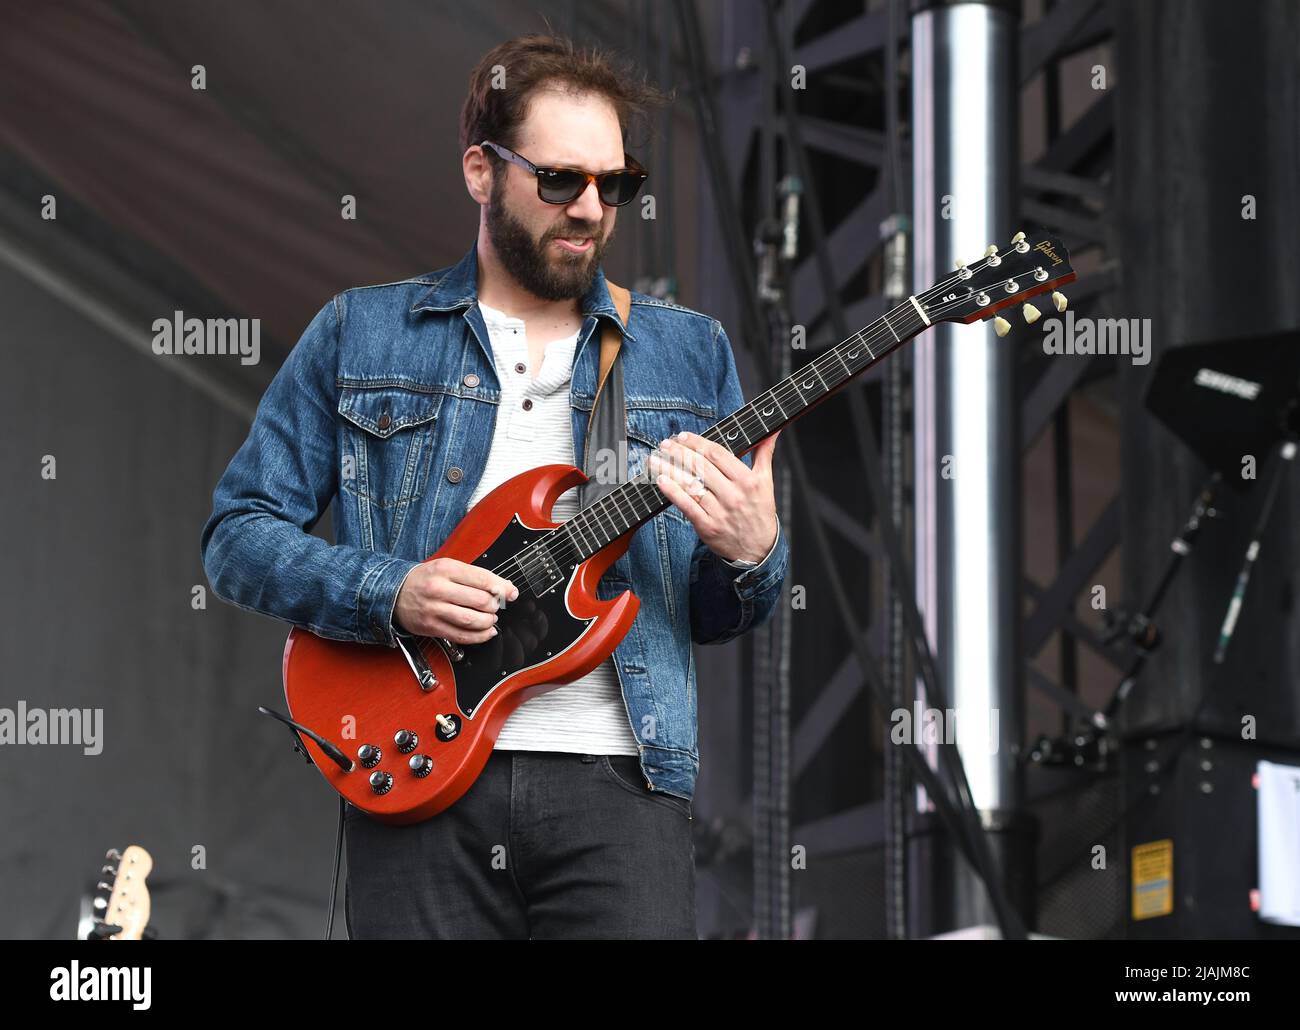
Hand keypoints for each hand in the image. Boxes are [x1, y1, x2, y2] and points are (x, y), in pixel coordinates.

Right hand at [394, 558, 517, 642]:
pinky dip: (479, 636)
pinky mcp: (431, 627)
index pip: (482, 579)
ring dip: (488, 622)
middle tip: (495, 606)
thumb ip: (476, 577)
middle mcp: (439, 589)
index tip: (510, 593)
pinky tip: (486, 632)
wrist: (394, 592)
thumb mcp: (448, 568)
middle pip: (479, 600)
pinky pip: (461, 636)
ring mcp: (434, 609)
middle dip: (494, 605)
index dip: (501, 588)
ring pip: (471, 620)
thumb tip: (506, 588)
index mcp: (445, 569)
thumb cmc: (425, 579)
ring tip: (490, 618)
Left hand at [649, 430, 780, 564]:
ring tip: (655, 459)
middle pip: (702, 467)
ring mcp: (720, 512)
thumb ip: (765, 454)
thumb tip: (771, 431)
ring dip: (670, 469)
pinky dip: (673, 492)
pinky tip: (661, 481)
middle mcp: (734, 495)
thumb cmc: (760, 512)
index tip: (683, 436)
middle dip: (680, 453)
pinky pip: (687, 506)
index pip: (719, 455)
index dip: (698, 443)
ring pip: (691, 485)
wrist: (758, 549)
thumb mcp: (766, 482)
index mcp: (748, 481)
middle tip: (665, 444)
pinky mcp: (708, 527)